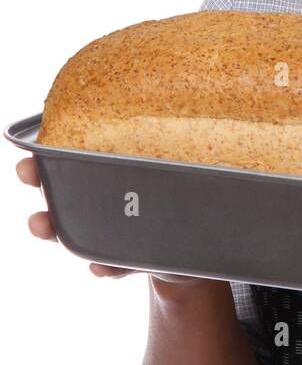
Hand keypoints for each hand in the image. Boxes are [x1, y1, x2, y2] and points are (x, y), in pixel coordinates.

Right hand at [16, 153, 209, 287]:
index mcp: (110, 172)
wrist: (195, 250)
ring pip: (73, 228)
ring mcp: (110, 233)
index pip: (72, 155)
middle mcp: (101, 202)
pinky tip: (99, 267)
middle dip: (39, 178)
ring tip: (43, 224)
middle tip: (27, 171)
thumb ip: (187, 145)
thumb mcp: (186, 166)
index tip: (29, 146)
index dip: (46, 151)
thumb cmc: (184, 197)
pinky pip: (114, 263)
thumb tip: (211, 97)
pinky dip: (106, 266)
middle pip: (61, 187)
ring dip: (55, 227)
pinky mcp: (130, 260)